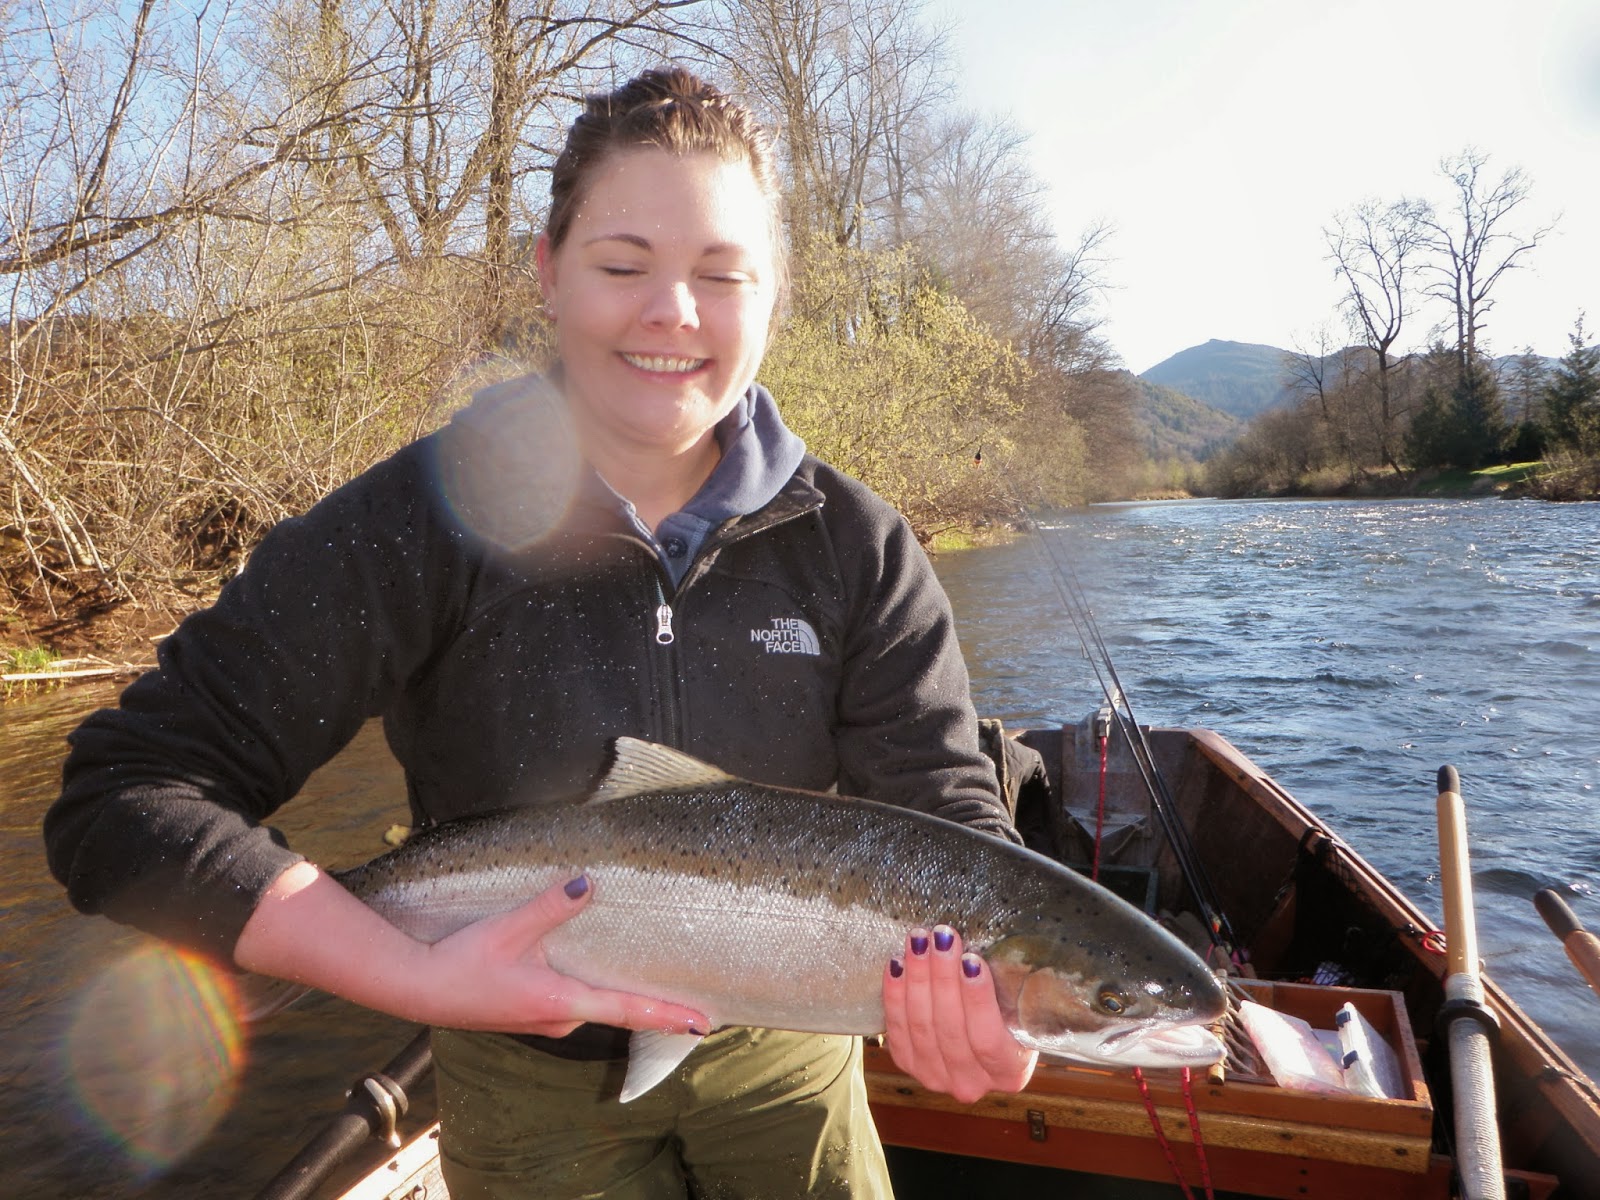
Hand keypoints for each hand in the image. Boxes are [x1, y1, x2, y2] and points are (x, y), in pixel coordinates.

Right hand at [412, 874, 709, 1037]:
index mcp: (561, 1001)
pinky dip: (589, 991)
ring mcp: (541, 1021)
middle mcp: (557, 1019)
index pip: (627, 1010)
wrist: (416, 989)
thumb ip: (551, 906)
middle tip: (689, 997)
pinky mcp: (527, 1015)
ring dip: (614, 994)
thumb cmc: (461, 962)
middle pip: (613, 1008)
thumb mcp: (509, 928)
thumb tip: (588, 883)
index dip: (668, 1016)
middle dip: (647, 1003)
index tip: (703, 1024)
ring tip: (647, 979)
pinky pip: (570, 1003)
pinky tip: (587, 971)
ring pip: (589, 1004)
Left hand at [881, 925, 1037, 1103]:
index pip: (988, 1039)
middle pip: (949, 1028)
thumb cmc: (1008, 1014)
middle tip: (942, 938)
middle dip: (943, 976)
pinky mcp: (908, 1064)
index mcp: (1009, 1073)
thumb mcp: (1020, 1008)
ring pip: (920, 1025)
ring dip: (918, 977)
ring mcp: (936, 1077)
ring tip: (919, 941)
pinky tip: (896, 963)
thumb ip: (1008, 990)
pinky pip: (896, 1027)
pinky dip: (894, 993)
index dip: (977, 999)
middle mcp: (971, 1083)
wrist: (981, 1037)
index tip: (971, 960)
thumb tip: (979, 953)